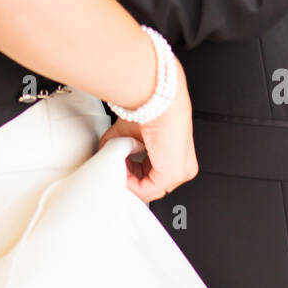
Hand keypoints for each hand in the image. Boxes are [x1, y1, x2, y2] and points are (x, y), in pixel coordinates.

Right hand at [98, 63, 197, 202]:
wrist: (158, 98)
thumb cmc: (150, 108)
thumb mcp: (130, 133)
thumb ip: (119, 148)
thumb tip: (105, 155)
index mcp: (177, 157)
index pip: (154, 177)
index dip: (133, 176)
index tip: (119, 168)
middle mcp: (183, 166)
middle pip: (150, 186)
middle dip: (129, 178)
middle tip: (116, 166)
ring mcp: (180, 172)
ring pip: (147, 189)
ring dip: (128, 178)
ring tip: (119, 160)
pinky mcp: (173, 174)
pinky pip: (146, 189)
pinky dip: (129, 181)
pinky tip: (122, 165)